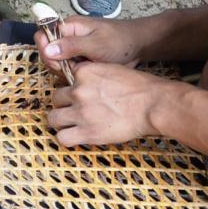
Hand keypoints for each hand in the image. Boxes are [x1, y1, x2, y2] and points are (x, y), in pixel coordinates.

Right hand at [34, 14, 140, 77]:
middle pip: (47, 53)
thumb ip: (71, 46)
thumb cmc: (120, 40)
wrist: (138, 47)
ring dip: (66, 71)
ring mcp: (73, 49)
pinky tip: (86, 75)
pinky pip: (68, 70)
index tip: (59, 63)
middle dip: (57, 65)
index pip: (43, 36)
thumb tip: (47, 50)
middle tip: (76, 69)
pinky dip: (73, 75)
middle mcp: (67, 37)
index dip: (46, 51)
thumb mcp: (96, 44)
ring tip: (85, 71)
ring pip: (57, 64)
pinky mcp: (79, 60)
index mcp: (69, 27)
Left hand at [48, 62, 168, 145]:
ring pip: (54, 118)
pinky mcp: (86, 132)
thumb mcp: (113, 70)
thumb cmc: (140, 88)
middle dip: (66, 105)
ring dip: (62, 122)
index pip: (66, 79)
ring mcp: (81, 112)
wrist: (153, 105)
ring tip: (74, 125)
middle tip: (78, 111)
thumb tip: (84, 83)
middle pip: (56, 98)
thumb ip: (94, 75)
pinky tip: (77, 137)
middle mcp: (78, 90)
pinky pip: (62, 138)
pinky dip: (67, 138)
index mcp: (84, 72)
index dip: (73, 88)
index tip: (82, 95)